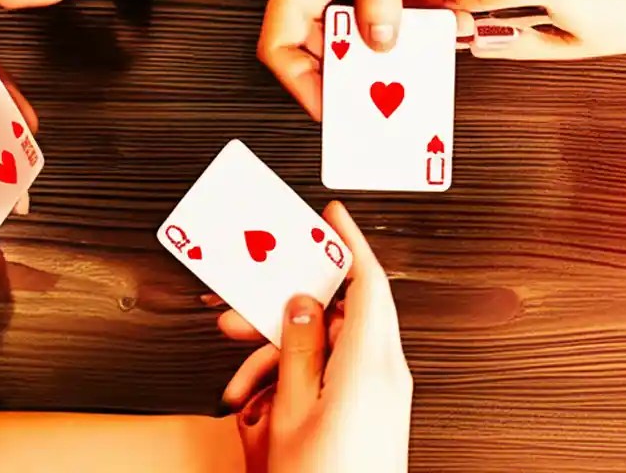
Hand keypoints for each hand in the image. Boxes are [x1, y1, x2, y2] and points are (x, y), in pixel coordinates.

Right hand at [217, 202, 411, 472]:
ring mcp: (382, 393)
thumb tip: (301, 305)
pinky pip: (335, 375)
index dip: (350, 241)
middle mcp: (385, 373)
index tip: (333, 214)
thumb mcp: (295, 410)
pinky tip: (262, 400)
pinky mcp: (373, 411)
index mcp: (371, 363)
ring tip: (240, 378)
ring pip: (329, 347)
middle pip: (337, 314)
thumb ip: (298, 349)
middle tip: (242, 308)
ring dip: (282, 353)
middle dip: (287, 310)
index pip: (368, 281)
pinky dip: (298, 378)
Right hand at [255, 0, 424, 120]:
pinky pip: (370, 15)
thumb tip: (379, 40)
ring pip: (349, 38)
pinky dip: (398, 23)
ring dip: (383, 51)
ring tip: (420, 58)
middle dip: (352, 77)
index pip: (280, 48)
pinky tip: (428, 21)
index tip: (333, 108)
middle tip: (388, 98)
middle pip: (318, 53)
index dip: (301, 85)